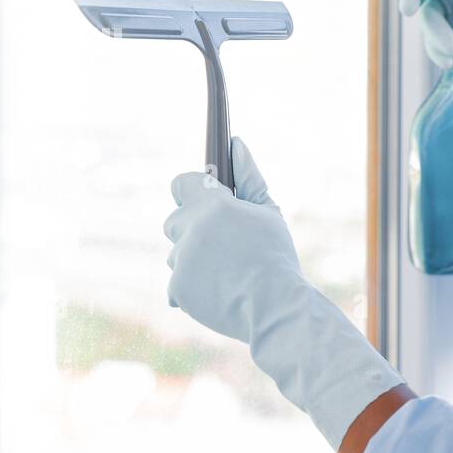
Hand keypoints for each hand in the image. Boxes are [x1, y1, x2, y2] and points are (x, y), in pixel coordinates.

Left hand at [164, 137, 298, 342]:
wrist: (277, 307)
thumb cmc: (276, 257)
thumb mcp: (269, 213)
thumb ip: (249, 177)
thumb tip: (236, 144)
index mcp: (214, 205)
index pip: (180, 183)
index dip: (191, 192)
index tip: (204, 203)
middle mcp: (192, 229)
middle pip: (174, 221)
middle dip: (192, 231)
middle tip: (223, 246)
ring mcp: (181, 260)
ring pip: (176, 255)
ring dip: (193, 261)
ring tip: (227, 274)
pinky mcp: (177, 289)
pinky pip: (176, 285)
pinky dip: (192, 289)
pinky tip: (219, 292)